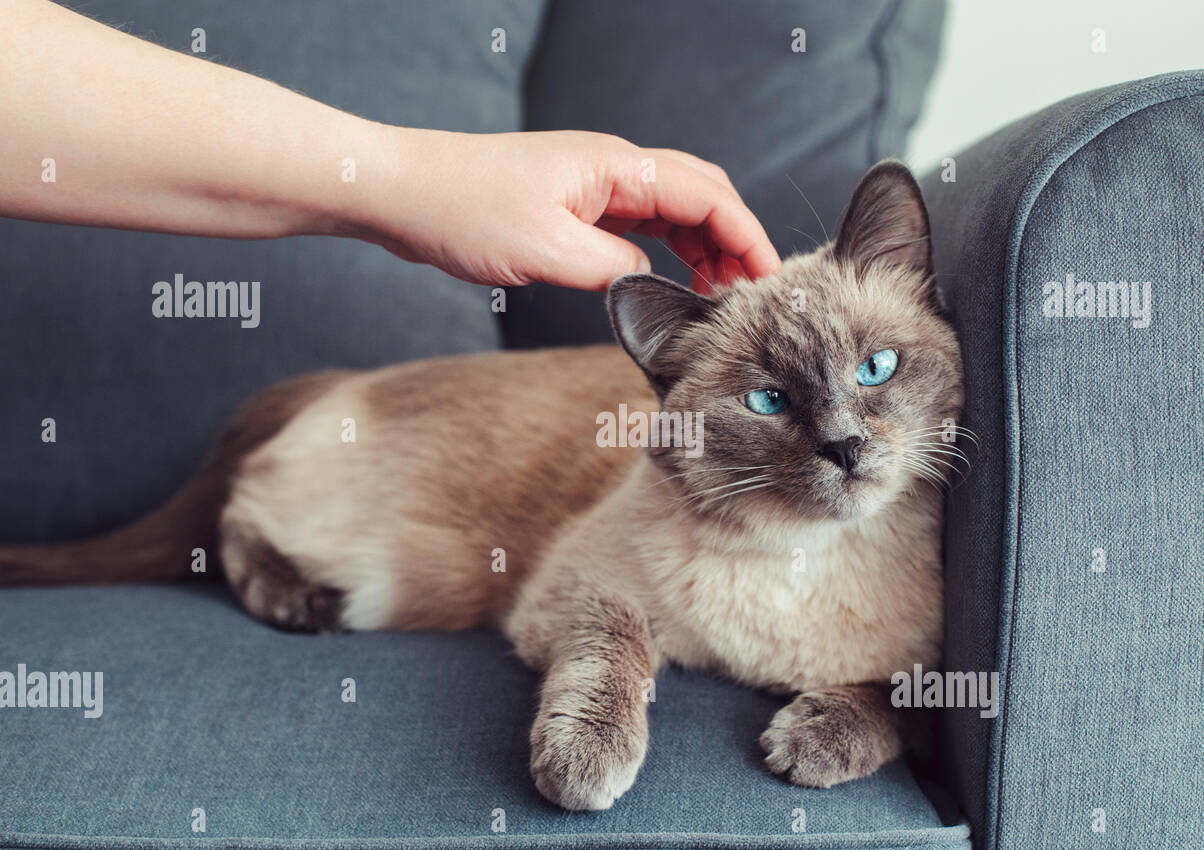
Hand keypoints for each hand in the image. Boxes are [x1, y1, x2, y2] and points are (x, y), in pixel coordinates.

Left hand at [359, 128, 781, 292]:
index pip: (708, 196)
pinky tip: (669, 281)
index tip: (769, 279)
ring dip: (702, 250)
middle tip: (750, 295)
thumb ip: (615, 268)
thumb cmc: (463, 209)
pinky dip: (666, 252)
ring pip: (672, 212)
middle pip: (700, 198)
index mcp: (617, 167)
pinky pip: (640, 225)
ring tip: (717, 297)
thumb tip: (654, 283)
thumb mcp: (547, 251)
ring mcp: (595, 187)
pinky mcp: (574, 207)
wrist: (402, 193)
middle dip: (734, 242)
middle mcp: (614, 170)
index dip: (746, 237)